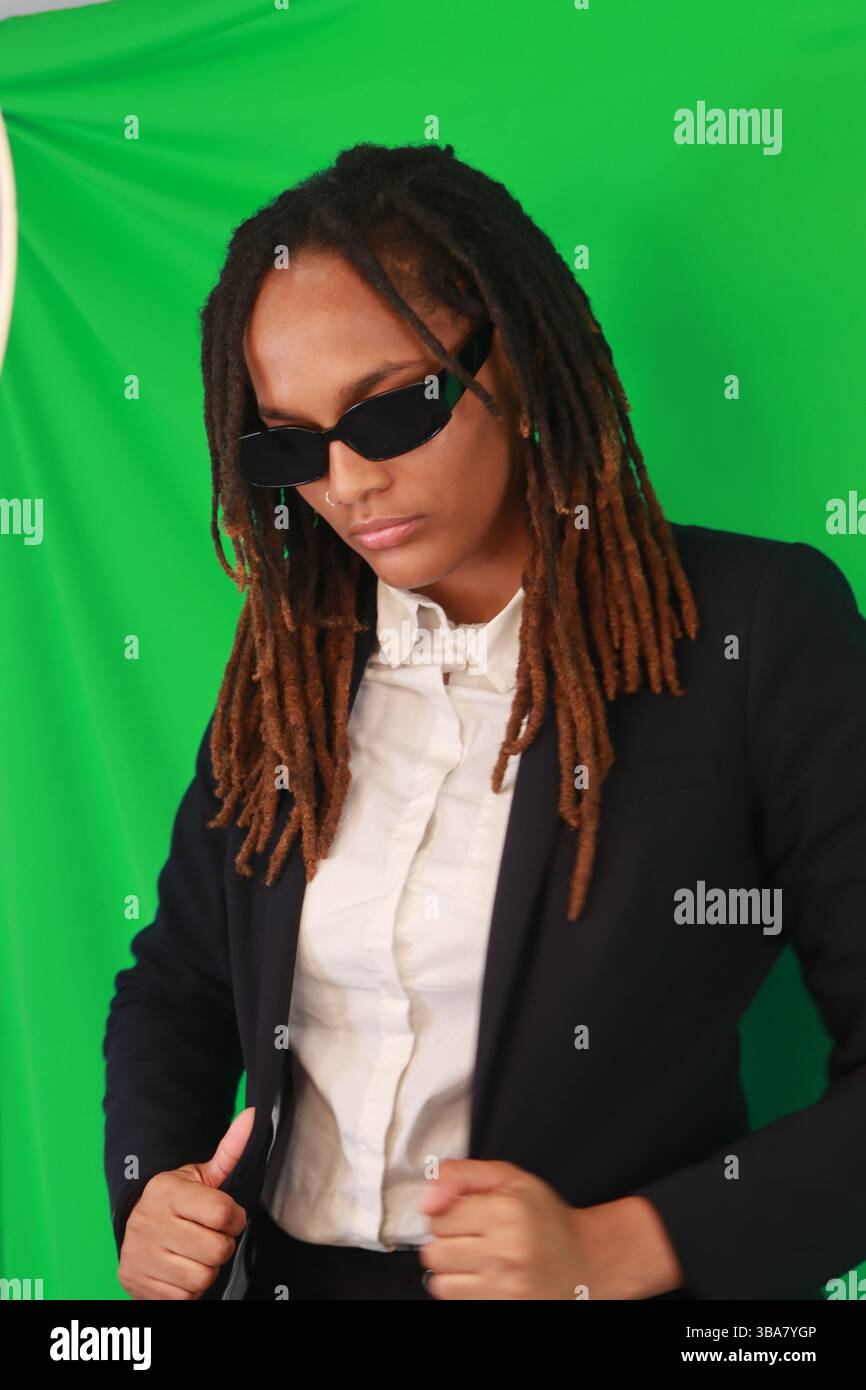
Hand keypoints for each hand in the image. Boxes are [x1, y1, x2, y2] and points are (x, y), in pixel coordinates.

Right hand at [117, 1107, 254, 1300]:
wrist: (133, 1225)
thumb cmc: (176, 1200)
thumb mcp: (200, 1175)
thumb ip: (229, 1150)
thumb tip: (253, 1115)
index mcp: (167, 1191)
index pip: (223, 1212)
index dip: (235, 1219)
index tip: (229, 1218)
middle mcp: (149, 1222)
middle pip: (217, 1250)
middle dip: (222, 1246)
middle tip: (211, 1237)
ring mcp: (140, 1254)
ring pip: (202, 1277)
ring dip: (207, 1269)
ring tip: (196, 1254)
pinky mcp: (134, 1281)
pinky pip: (183, 1297)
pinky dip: (189, 1289)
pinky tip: (181, 1270)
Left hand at [417, 1159, 682, 1299]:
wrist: (585, 1261)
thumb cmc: (545, 1218)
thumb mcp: (509, 1178)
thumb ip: (461, 1175)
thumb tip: (427, 1200)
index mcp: (505, 1212)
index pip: (439, 1218)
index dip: (450, 1213)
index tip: (469, 1214)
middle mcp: (505, 1253)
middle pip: (434, 1252)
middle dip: (448, 1242)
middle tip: (472, 1236)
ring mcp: (505, 1288)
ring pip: (440, 1283)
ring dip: (453, 1270)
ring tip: (478, 1258)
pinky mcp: (504, 1308)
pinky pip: (458, 1301)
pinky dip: (465, 1289)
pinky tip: (485, 1277)